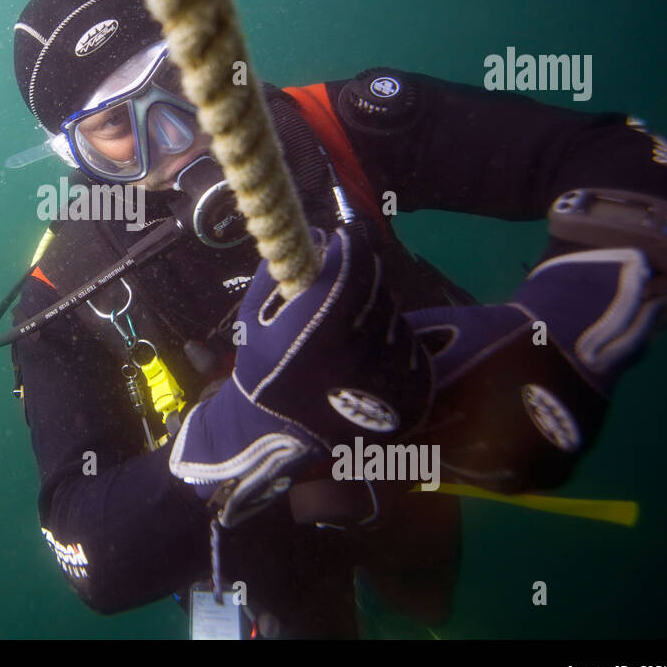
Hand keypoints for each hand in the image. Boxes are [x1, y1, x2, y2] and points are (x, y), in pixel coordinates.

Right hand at [169, 223, 432, 526]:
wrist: (278, 432)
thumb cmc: (262, 368)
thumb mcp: (255, 315)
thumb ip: (279, 271)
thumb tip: (316, 234)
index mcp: (318, 326)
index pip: (354, 263)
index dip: (349, 246)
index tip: (343, 242)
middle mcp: (359, 349)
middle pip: (376, 285)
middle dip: (359, 279)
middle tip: (341, 290)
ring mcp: (389, 375)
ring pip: (394, 315)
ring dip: (375, 313)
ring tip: (349, 333)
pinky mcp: (411, 395)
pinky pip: (409, 347)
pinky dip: (389, 343)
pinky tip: (366, 357)